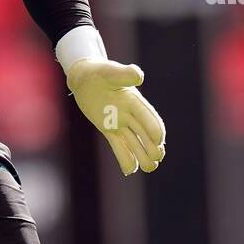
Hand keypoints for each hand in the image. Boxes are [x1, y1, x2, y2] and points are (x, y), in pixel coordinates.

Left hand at [66, 58, 165, 175]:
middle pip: (144, 133)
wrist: (85, 78)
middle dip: (151, 146)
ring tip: (149, 167)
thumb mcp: (110, 72)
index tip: (159, 141)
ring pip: (134, 142)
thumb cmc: (99, 72)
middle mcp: (130, 114)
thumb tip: (139, 76)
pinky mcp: (109, 129)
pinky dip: (125, 157)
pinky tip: (130, 170)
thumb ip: (124, 74)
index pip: (147, 117)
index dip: (154, 128)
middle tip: (156, 159)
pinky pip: (118, 145)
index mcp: (134, 101)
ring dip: (142, 155)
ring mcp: (120, 123)